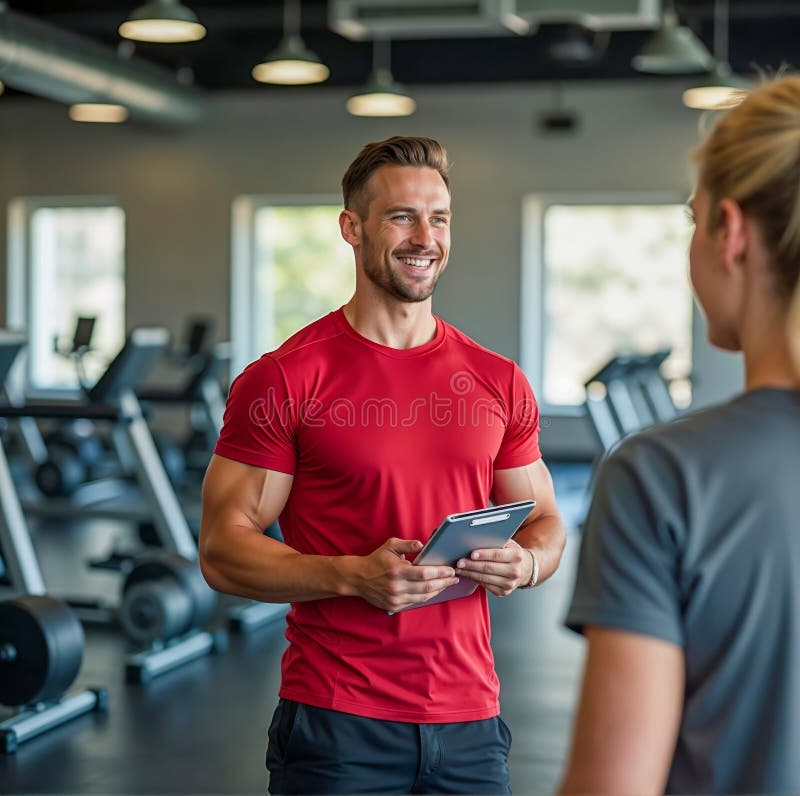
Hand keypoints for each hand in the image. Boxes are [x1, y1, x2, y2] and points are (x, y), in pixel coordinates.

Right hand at [340, 538, 459, 612]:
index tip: (451, 570)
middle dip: (444, 582)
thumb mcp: (391, 545)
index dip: (440, 572)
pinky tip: (433, 591)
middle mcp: (397, 586)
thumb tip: (423, 545)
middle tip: (454, 578)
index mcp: (397, 570)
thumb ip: (408, 544)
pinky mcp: (394, 606)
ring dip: (438, 591)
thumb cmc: (376, 560)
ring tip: (447, 584)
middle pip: (427, 587)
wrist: (358, 578)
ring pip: (423, 597)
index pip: (425, 573)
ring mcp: (395, 598)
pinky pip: (415, 603)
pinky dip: (426, 597)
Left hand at [455, 539, 531, 596]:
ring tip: (460, 569)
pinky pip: (486, 586)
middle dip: (472, 565)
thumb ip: (496, 541)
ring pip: (485, 579)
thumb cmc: (512, 553)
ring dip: (470, 574)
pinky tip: (468, 575)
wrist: (525, 569)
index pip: (497, 555)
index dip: (483, 555)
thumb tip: (476, 539)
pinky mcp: (503, 592)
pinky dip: (475, 580)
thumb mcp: (508, 544)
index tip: (471, 554)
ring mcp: (510, 584)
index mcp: (516, 556)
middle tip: (460, 562)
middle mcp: (515, 571)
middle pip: (489, 568)